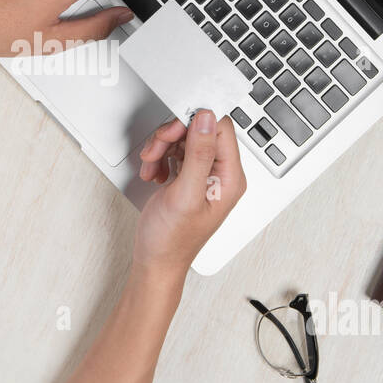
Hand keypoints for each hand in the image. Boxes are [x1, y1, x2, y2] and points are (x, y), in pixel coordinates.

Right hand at [132, 109, 246, 283]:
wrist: (155, 262)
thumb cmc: (172, 240)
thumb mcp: (186, 195)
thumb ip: (199, 155)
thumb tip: (207, 120)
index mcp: (229, 177)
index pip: (221, 129)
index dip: (196, 123)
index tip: (174, 129)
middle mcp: (220, 174)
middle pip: (200, 130)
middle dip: (173, 135)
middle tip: (157, 148)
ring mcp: (203, 175)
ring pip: (184, 139)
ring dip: (163, 147)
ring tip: (152, 164)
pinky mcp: (187, 177)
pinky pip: (174, 152)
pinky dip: (160, 157)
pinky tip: (154, 173)